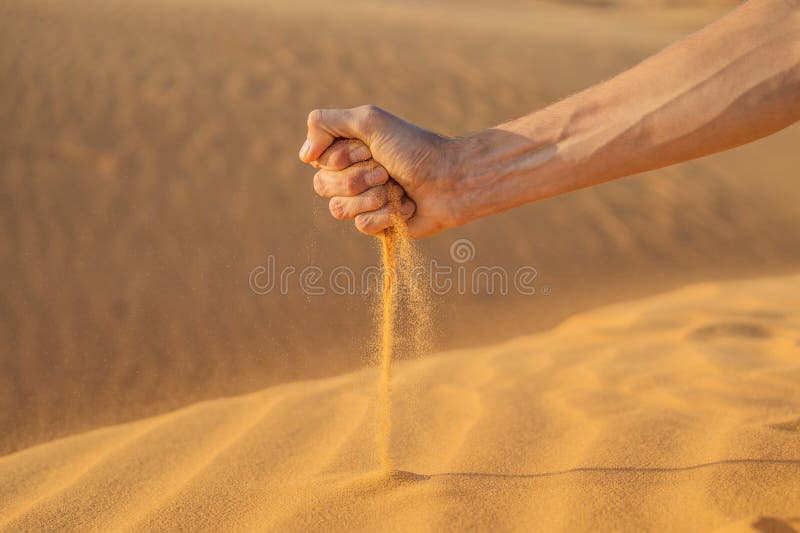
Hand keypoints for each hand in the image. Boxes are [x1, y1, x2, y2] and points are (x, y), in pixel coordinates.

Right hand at [299, 105, 462, 237]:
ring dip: (372, 197)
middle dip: (357, 179)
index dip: (342, 158)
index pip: (317, 161)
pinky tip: (406, 206)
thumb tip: (303, 156)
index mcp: (347, 151)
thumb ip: (326, 123)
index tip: (370, 149)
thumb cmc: (414, 148)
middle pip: (322, 186)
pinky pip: (362, 226)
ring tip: (396, 188)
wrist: (450, 180)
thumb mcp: (369, 121)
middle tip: (386, 171)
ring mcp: (364, 202)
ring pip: (339, 210)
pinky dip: (387, 214)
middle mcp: (352, 175)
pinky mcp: (379, 225)